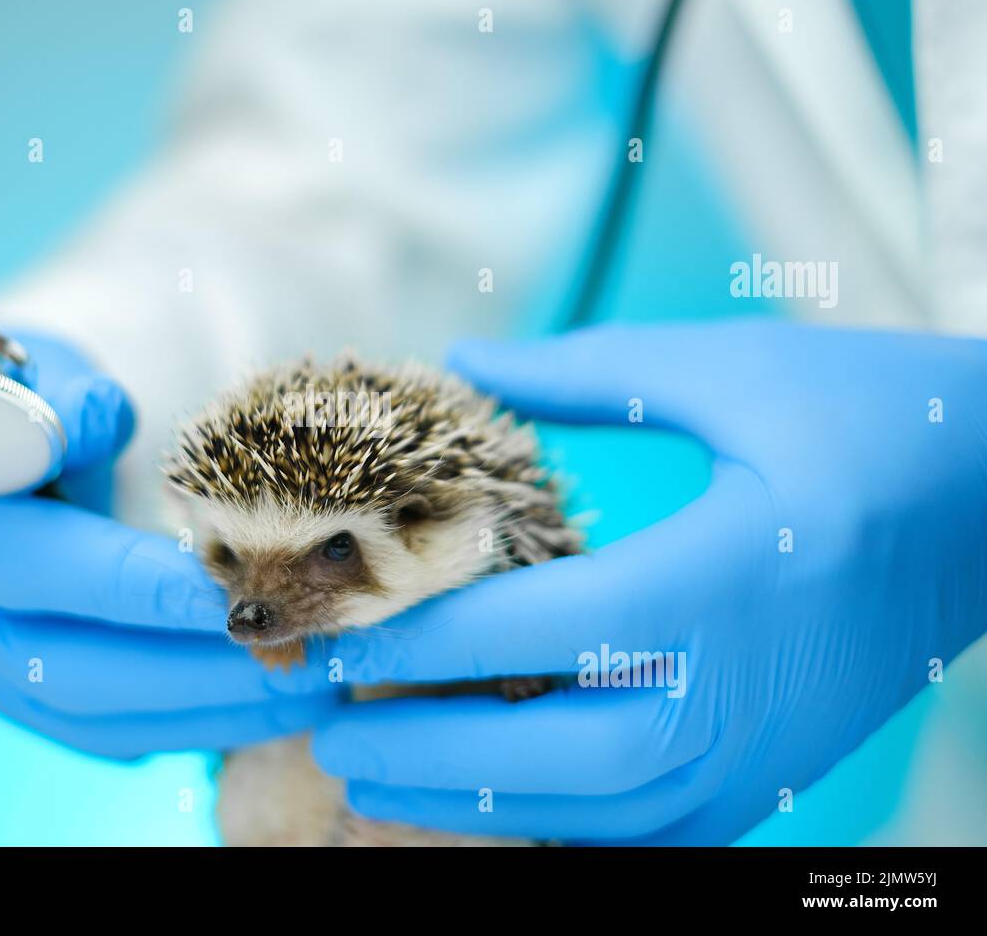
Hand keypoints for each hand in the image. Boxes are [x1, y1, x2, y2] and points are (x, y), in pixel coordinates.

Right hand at [0, 332, 337, 756]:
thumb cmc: (16, 399)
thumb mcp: (31, 372)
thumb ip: (65, 398)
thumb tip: (103, 414)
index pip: (36, 567)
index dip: (127, 584)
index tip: (221, 588)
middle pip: (67, 668)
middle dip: (187, 667)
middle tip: (290, 652)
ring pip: (94, 717)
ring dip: (205, 710)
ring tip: (308, 688)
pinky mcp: (23, 697)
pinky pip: (108, 732)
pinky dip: (192, 727)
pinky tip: (270, 707)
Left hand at [315, 321, 986, 842]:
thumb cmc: (867, 423)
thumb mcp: (731, 371)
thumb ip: (586, 373)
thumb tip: (466, 361)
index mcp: (723, 577)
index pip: (542, 629)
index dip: (424, 638)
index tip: (340, 635)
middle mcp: (743, 687)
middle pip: (558, 755)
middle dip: (427, 751)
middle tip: (329, 730)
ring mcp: (765, 750)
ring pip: (601, 816)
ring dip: (475, 805)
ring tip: (376, 778)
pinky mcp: (774, 776)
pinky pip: (652, 834)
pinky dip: (559, 825)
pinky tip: (490, 797)